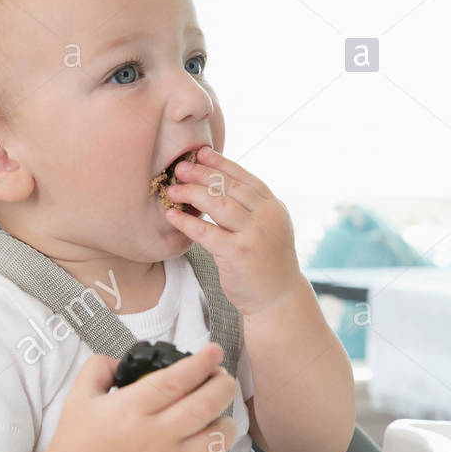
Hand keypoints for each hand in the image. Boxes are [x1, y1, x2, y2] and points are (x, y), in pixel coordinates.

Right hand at [41, 342, 237, 451]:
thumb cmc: (77, 446)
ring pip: (217, 438)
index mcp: (130, 410)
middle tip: (221, 375)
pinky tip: (209, 441)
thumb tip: (124, 361)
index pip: (175, 381)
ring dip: (226, 419)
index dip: (200, 363)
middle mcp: (155, 436)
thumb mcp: (78, 397)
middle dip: (223, 384)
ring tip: (217, 410)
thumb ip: (99, 368)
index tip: (213, 351)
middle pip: (205, 405)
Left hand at [162, 145, 304, 315]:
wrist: (278, 298)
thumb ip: (252, 209)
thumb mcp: (269, 229)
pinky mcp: (238, 253)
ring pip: (218, 204)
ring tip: (172, 189)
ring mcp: (253, 235)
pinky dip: (187, 222)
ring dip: (192, 193)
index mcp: (274, 208)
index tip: (203, 153)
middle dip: (202, 174)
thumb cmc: (268, 264)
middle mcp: (266, 217)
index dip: (222, 164)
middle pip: (230, 187)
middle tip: (180, 167)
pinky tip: (172, 216)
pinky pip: (206, 232)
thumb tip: (222, 185)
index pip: (245, 178)